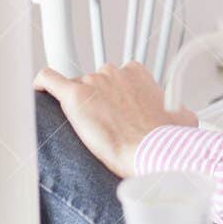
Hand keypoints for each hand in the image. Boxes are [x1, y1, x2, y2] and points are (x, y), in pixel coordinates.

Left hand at [34, 61, 197, 177]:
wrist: (152, 151)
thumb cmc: (166, 139)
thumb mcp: (183, 118)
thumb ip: (177, 109)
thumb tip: (178, 114)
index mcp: (138, 73)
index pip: (118, 77)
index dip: (115, 96)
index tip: (116, 112)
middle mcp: (114, 72)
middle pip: (95, 82)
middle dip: (96, 101)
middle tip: (101, 126)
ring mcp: (94, 81)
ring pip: (75, 87)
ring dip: (77, 105)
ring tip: (81, 128)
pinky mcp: (75, 96)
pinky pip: (50, 80)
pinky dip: (42, 84)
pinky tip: (39, 92)